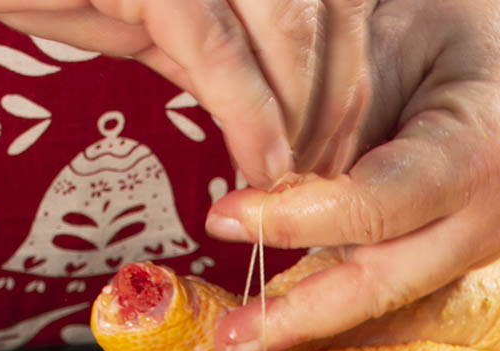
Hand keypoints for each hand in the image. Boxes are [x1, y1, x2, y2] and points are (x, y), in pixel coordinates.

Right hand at [0, 0, 371, 186]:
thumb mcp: (149, 20)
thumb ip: (213, 53)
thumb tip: (265, 120)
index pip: (334, 6)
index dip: (350, 81)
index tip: (340, 151)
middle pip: (332, 18)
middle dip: (338, 111)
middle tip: (324, 181)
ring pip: (292, 36)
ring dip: (302, 123)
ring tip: (291, 184)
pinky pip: (220, 53)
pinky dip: (250, 118)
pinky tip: (262, 168)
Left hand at [206, 0, 499, 350]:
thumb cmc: (477, 17)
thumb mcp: (395, 39)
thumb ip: (337, 112)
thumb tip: (264, 176)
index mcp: (482, 152)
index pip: (374, 207)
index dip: (293, 220)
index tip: (225, 220)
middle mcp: (491, 217)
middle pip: (382, 285)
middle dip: (298, 319)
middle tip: (231, 343)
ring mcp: (485, 244)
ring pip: (387, 296)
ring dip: (313, 321)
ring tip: (248, 340)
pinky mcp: (468, 252)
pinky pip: (395, 282)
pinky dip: (338, 299)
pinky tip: (290, 315)